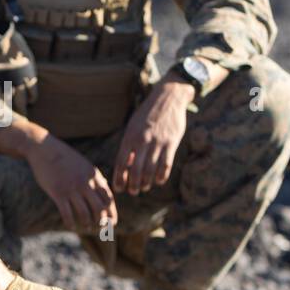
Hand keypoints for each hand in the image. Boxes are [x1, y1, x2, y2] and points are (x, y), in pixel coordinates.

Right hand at [26, 135, 117, 233]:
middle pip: (99, 208)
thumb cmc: (64, 157)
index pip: (108, 198)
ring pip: (84, 213)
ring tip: (87, 228)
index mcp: (93, 176)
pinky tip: (71, 226)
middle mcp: (85, 183)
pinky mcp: (58, 192)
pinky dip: (70, 222)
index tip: (112, 223)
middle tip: (100, 229)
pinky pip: (67, 213)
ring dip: (87, 223)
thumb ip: (95, 176)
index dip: (111, 213)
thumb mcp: (84, 163)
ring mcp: (71, 188)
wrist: (43, 148)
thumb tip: (105, 186)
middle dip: (101, 222)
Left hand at [112, 77, 194, 194]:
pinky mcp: (171, 143)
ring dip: (147, 182)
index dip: (119, 178)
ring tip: (144, 187)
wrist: (168, 98)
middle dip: (133, 184)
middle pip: (136, 170)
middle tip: (132, 192)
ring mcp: (158, 142)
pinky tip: (158, 181)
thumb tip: (127, 165)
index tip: (118, 188)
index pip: (122, 162)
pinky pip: (166, 165)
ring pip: (151, 170)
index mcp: (130, 136)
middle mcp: (143, 140)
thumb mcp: (133, 126)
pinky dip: (161, 176)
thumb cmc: (147, 114)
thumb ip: (130, 145)